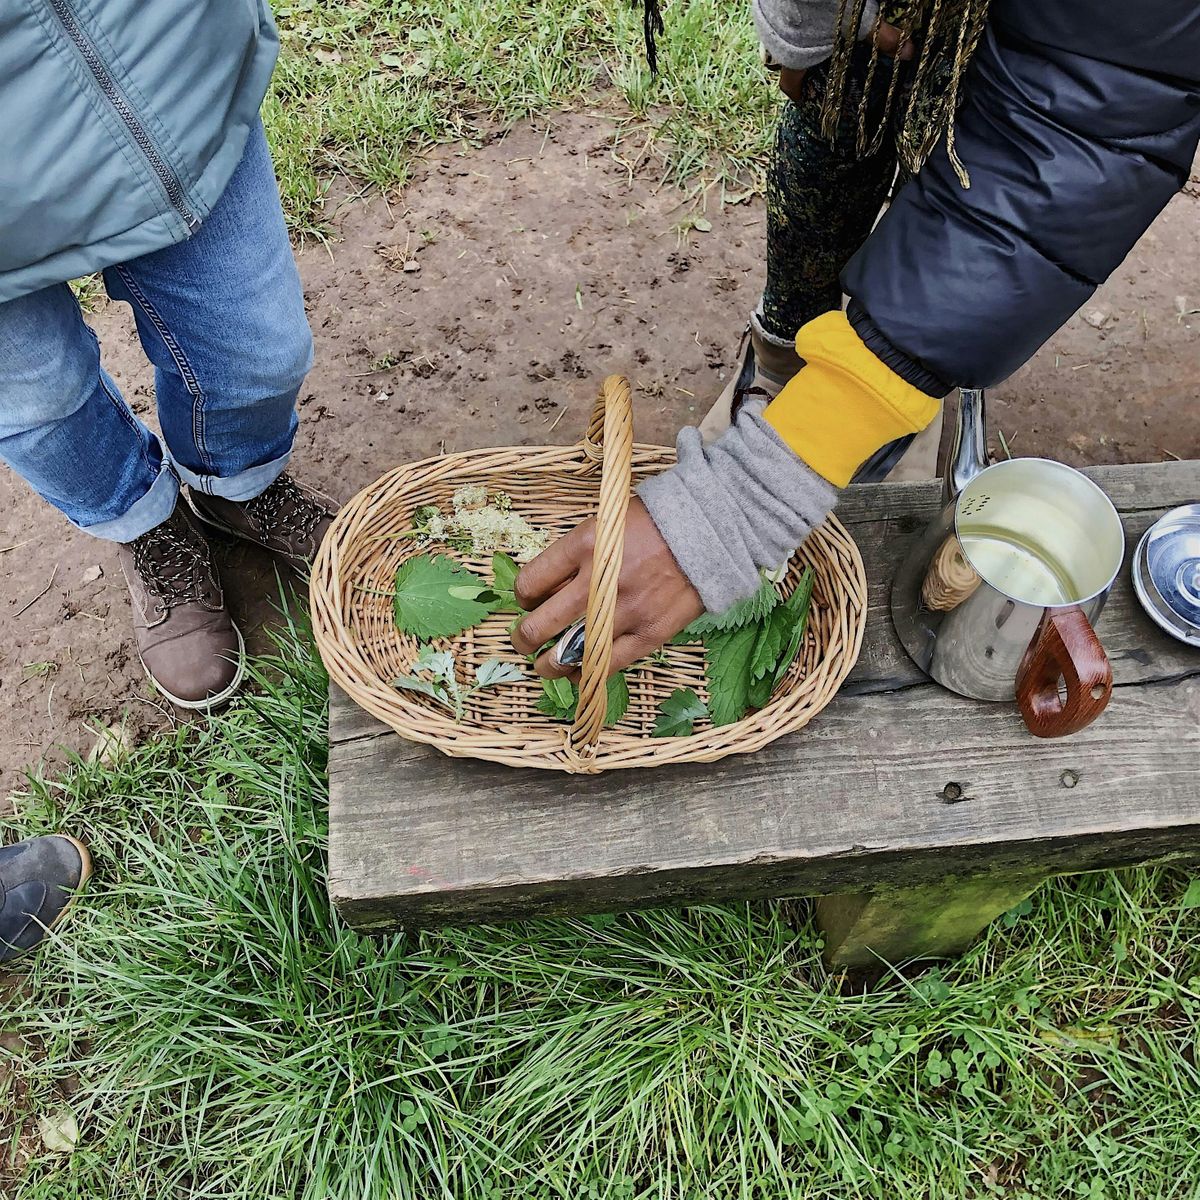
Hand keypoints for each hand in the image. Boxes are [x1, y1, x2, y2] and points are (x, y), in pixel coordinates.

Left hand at [511, 497, 704, 678]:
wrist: (706, 531)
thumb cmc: (651, 525)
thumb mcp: (604, 526)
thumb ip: (575, 558)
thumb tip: (546, 593)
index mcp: (584, 545)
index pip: (530, 583)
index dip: (521, 598)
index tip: (527, 602)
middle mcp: (599, 581)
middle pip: (540, 625)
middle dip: (523, 638)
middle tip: (523, 640)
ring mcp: (625, 611)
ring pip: (569, 654)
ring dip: (548, 665)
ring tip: (544, 666)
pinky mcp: (649, 633)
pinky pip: (607, 665)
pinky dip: (585, 674)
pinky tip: (577, 673)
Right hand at [777, 22, 913, 103]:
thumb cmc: (822, 10)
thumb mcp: (857, 24)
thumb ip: (881, 37)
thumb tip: (909, 52)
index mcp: (794, 60)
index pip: (789, 85)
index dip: (797, 93)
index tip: (805, 97)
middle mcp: (777, 47)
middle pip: (786, 61)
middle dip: (801, 63)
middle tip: (817, 61)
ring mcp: (769, 26)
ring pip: (782, 40)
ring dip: (797, 40)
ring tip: (814, 34)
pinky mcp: (769, 8)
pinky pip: (780, 20)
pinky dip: (794, 19)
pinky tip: (806, 12)